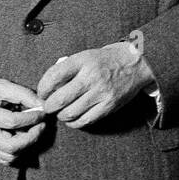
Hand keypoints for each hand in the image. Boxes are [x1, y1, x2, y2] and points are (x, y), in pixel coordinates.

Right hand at [0, 77, 45, 164]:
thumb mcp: (2, 85)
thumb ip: (23, 94)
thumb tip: (42, 106)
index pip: (11, 122)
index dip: (32, 118)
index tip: (42, 111)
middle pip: (11, 146)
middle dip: (32, 137)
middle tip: (41, 124)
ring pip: (10, 156)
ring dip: (26, 145)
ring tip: (32, 129)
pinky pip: (5, 159)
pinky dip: (18, 150)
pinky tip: (22, 136)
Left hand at [37, 43, 153, 128]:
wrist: (136, 63)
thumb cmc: (106, 60)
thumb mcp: (86, 56)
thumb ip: (67, 69)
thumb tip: (47, 89)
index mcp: (83, 60)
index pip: (53, 77)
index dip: (42, 89)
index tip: (42, 93)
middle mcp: (92, 77)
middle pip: (58, 100)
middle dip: (48, 106)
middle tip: (49, 106)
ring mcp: (101, 92)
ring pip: (69, 113)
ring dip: (60, 115)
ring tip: (62, 111)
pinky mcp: (109, 105)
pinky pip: (84, 121)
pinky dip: (73, 123)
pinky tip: (73, 117)